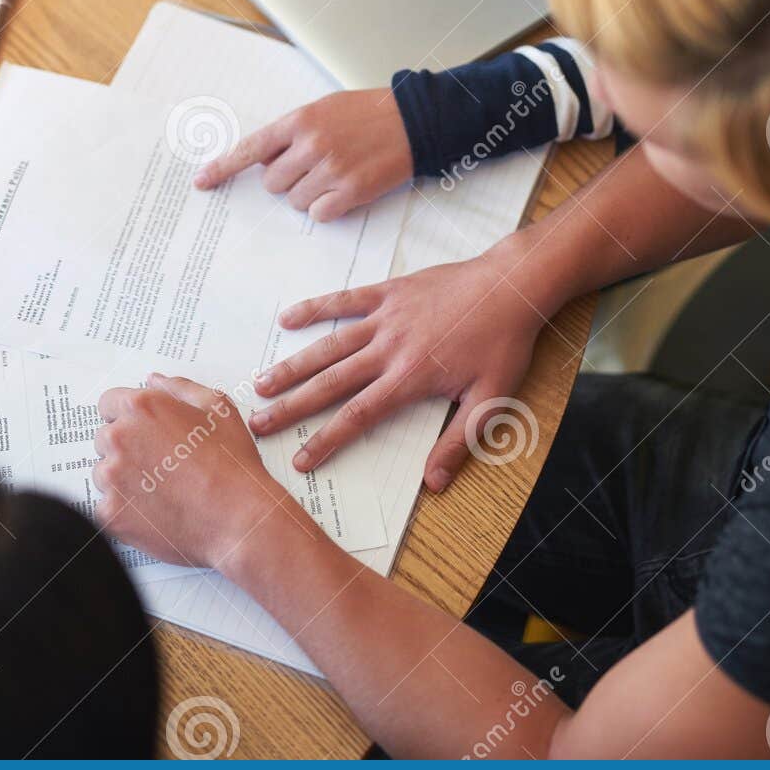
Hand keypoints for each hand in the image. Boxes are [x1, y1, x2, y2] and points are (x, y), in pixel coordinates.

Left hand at [93, 373, 285, 569]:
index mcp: (142, 408)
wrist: (237, 518)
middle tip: (160, 465)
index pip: (108, 403)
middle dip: (126, 449)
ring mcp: (112, 477)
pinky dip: (124, 512)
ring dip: (123, 480)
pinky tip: (154, 512)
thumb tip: (155, 381)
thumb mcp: (217, 409)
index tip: (140, 430)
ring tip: (162, 490)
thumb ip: (180, 388)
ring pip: (104, 475)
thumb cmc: (231, 465)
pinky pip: (105, 508)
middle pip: (105, 439)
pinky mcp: (110, 513)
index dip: (126, 416)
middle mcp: (120, 438)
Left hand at [195, 88, 413, 220]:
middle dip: (287, 180)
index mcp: (299, 120)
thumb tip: (263, 160)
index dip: (223, 168)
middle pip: (272, 183)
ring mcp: (331, 170)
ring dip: (308, 194)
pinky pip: (319, 214)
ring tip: (334, 174)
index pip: (250, 149)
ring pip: (295, 201)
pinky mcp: (351, 191)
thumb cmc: (365, 113)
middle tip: (311, 167)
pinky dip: (327, 207)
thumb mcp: (322, 109)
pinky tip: (343, 190)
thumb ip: (290, 132)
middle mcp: (311, 145)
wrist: (411, 121)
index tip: (202, 182)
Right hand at [249, 233, 555, 489]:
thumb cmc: (503, 344)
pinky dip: (316, 308)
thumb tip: (435, 484)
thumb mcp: (490, 400)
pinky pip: (345, 300)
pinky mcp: (390, 291)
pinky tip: (288, 318)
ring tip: (261, 382)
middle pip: (331, 382)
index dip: (325, 440)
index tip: (299, 460)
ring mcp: (387, 317)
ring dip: (294, 364)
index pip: (358, 416)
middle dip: (293, 406)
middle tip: (258, 422)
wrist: (511, 285)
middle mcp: (389, 349)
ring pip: (330, 345)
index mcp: (411, 379)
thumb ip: (457, 442)